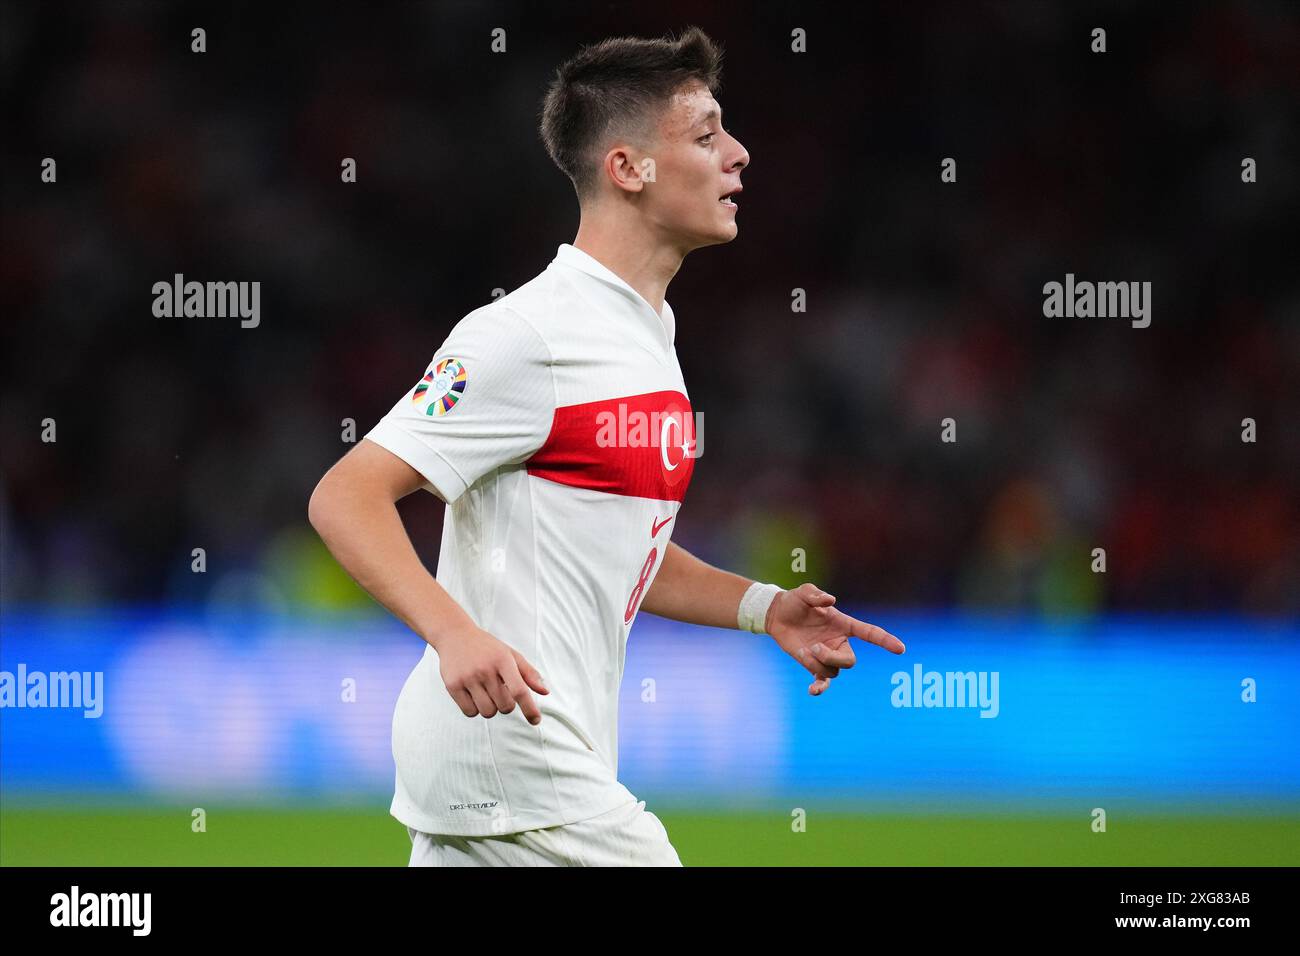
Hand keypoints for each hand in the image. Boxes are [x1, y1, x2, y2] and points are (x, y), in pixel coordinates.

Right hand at [435, 627, 549, 724]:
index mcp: (503, 660)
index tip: (536, 720)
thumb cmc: (488, 648)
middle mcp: (485, 669)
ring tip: (486, 692)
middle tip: (500, 691)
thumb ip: (529, 673)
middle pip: (505, 706)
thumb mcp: (510, 654)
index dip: (529, 708)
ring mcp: (467, 678)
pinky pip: (470, 712)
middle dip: (507, 705)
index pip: (519, 690)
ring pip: (488, 712)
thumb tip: (545, 691)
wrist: (455, 635)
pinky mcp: (452, 686)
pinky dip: (475, 709)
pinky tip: (473, 695)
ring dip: (491, 708)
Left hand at [764, 582, 904, 695]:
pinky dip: (819, 688)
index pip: (869, 633)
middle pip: (850, 661)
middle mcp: (838, 642)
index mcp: (843, 625)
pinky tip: (812, 690)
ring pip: (833, 671)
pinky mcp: (812, 665)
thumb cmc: (795, 601)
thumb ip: (815, 594)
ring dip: (816, 663)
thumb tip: (829, 600)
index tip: (900, 649)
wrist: (777, 615)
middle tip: (814, 647)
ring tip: (803, 650)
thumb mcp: (803, 593)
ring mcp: (826, 655)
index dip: (885, 640)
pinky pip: (822, 682)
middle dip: (832, 658)